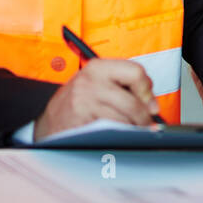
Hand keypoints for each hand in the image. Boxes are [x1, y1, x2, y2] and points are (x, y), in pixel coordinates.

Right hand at [34, 59, 157, 139]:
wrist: (51, 122)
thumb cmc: (77, 102)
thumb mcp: (96, 83)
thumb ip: (121, 85)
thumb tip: (151, 102)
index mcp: (98, 67)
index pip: (136, 72)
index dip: (147, 90)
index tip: (150, 103)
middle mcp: (90, 81)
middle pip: (133, 101)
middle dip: (144, 117)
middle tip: (146, 124)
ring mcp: (85, 101)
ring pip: (125, 119)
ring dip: (133, 128)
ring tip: (131, 130)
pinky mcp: (82, 121)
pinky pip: (112, 130)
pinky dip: (120, 135)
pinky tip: (118, 135)